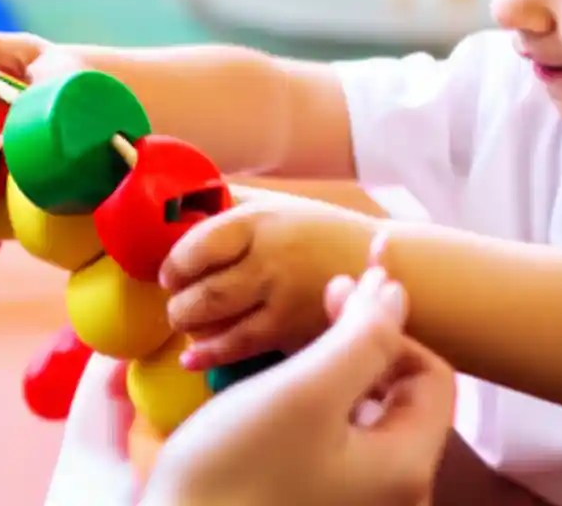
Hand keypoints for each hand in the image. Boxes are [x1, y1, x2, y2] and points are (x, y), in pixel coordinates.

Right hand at [142, 267, 455, 505]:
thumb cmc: (235, 470)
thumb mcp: (305, 391)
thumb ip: (363, 337)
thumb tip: (394, 291)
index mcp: (408, 467)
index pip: (433, 376)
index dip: (389, 326)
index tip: (335, 294)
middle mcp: (394, 492)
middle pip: (401, 394)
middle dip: (364, 341)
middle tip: (320, 300)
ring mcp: (355, 499)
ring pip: (365, 412)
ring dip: (338, 366)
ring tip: (295, 342)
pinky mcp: (317, 499)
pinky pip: (336, 438)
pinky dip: (318, 400)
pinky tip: (281, 385)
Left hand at [160, 195, 377, 369]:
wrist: (393, 270)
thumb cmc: (325, 236)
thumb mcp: (282, 207)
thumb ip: (234, 205)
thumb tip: (180, 203)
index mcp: (262, 222)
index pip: (200, 245)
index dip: (175, 264)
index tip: (168, 274)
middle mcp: (270, 261)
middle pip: (205, 291)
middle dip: (179, 304)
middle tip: (175, 305)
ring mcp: (283, 302)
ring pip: (218, 324)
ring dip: (192, 327)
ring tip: (188, 324)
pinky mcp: (294, 335)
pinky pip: (241, 348)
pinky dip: (210, 355)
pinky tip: (192, 358)